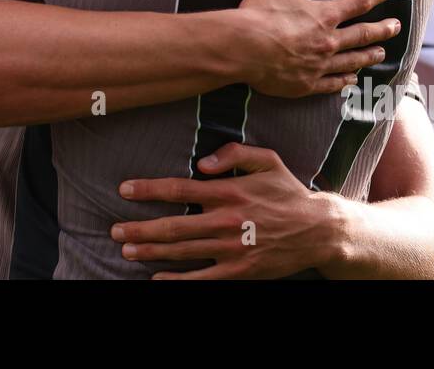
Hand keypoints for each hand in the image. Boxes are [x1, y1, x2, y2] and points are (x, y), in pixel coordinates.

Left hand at [111, 143, 349, 278]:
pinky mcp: (239, 271)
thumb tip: (201, 163)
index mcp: (228, 191)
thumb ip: (233, 153)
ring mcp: (231, 249)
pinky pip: (202, 279)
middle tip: (114, 229)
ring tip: (126, 250)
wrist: (319, 230)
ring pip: (182, 252)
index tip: (123, 189)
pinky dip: (177, 280)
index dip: (148, 190)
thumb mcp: (267, 160)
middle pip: (172, 225)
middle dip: (139, 228)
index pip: (178, 189)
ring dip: (150, 251)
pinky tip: (157, 278)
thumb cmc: (288, 192)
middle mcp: (225, 220)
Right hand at [235, 0, 398, 96]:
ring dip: (369, 55)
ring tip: (382, 53)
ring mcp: (319, 65)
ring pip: (352, 60)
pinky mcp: (306, 84)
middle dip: (382, 29)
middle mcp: (328, 41)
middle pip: (363, 34)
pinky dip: (344, 81)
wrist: (243, 48)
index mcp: (324, 15)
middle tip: (396, 26)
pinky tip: (352, 79)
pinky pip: (332, 84)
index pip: (359, 2)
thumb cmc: (260, 13)